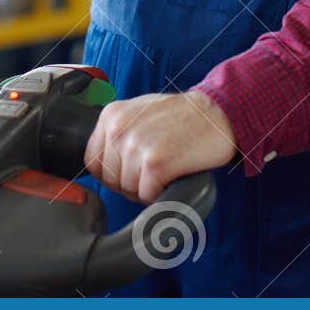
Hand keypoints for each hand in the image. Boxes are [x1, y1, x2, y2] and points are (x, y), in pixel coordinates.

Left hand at [84, 91, 236, 203]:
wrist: (217, 114)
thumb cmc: (181, 116)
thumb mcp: (139, 112)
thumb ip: (117, 132)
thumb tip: (103, 163)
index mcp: (111, 115)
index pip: (92, 161)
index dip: (111, 173)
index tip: (131, 171)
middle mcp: (118, 129)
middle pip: (109, 179)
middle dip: (129, 183)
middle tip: (153, 173)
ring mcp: (136, 145)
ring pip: (127, 190)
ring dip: (146, 190)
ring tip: (165, 172)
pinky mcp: (155, 163)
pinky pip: (146, 196)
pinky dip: (159, 194)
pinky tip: (172, 176)